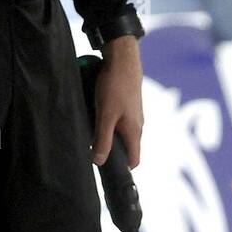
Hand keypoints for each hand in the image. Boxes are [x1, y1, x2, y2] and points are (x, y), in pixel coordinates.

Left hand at [90, 35, 143, 168]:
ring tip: (93, 136)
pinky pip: (121, 121)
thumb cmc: (115, 87)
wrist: (123, 59)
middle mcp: (138, 125)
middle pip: (128, 148)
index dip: (123, 169)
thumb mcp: (105, 115)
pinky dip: (111, 125)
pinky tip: (98, 118)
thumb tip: (98, 161)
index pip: (134, 160)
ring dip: (111, 138)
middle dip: (114, 154)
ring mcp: (134, 114)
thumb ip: (103, 139)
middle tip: (95, 154)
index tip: (107, 172)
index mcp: (134, 132)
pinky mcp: (129, 104)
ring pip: (123, 133)